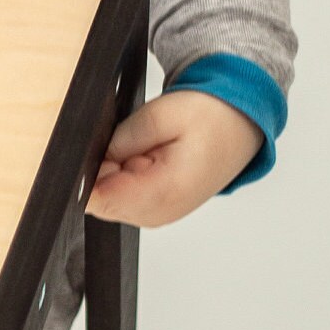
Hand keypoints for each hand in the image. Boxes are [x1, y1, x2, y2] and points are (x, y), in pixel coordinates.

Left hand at [85, 90, 260, 228]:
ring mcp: (159, 215)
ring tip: (145, 150)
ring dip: (116, 173)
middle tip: (132, 144)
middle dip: (103, 171)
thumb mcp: (161, 113)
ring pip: (109, 199)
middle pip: (101, 201)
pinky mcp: (157, 210)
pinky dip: (126, 177)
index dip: (88, 174)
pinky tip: (147, 159)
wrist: (240, 125)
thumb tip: (91, 159)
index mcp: (165, 192)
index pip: (99, 200)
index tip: (97, 152)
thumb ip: (121, 140)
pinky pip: (123, 197)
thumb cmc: (211, 117)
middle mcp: (161, 213)